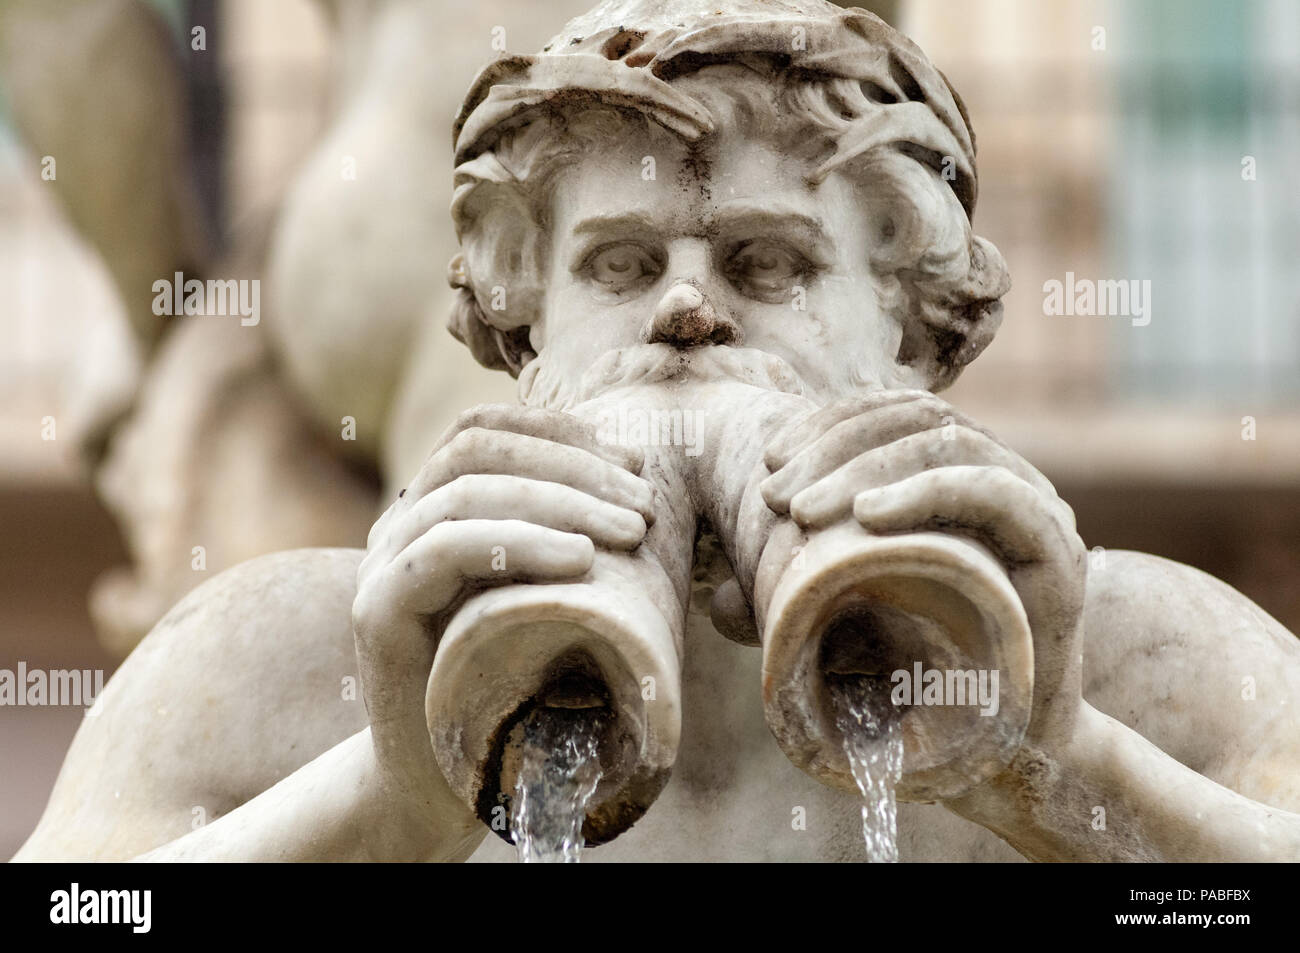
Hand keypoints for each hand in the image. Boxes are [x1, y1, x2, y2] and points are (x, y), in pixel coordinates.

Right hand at [350, 403, 653, 815]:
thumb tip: (644, 487)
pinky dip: (518, 541)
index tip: (634, 458)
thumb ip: (570, 540)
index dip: (560, 430)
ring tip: (632, 530)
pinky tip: (578, 558)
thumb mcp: (550, 597)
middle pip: (476, 447)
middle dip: (573, 463)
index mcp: (436, 509)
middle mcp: (400, 525)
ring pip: (465, 489)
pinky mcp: (376, 611)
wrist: (448, 783)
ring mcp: (382, 564)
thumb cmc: (517, 687)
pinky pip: (444, 548)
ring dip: (562, 499)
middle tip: (645, 500)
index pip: (484, 430)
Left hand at [759, 389, 1086, 749]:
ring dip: (865, 466)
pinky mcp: (1057, 553)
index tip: (770, 463)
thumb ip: (783, 607)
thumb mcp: (834, 635)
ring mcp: (1035, 512)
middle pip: (916, 419)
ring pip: (949, 443)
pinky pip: (996, 493)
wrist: (995, 760)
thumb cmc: (915, 692)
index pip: (893, 416)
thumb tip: (717, 602)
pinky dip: (925, 489)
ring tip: (802, 511)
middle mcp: (1001, 482)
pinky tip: (866, 515)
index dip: (828, 425)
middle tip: (775, 495)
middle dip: (834, 445)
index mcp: (955, 481)